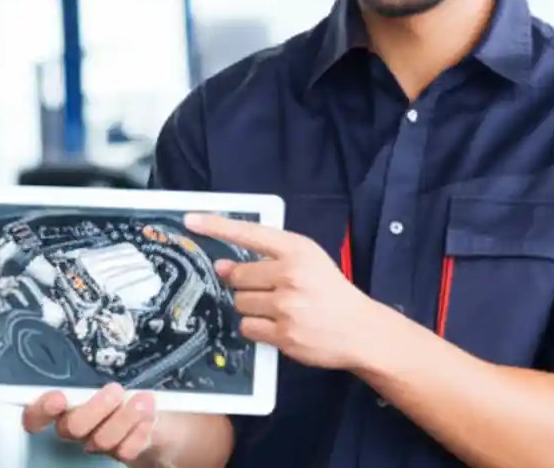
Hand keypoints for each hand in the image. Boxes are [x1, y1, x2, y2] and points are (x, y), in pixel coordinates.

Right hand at [22, 384, 157, 463]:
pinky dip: (139, 430)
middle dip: (95, 409)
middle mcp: (74, 428)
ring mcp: (96, 442)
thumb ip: (88, 379)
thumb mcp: (101, 379)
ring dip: (125, 417)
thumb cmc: (118, 392)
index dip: (40, 411)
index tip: (58, 399)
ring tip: (143, 400)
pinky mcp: (120, 453)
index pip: (35, 415)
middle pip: (72, 428)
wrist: (149, 415)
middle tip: (115, 390)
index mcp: (62, 406)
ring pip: (102, 440)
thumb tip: (85, 362)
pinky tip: (149, 416)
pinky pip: (126, 450)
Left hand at [184, 213, 383, 370]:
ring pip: (239, 302)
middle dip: (243, 283)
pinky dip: (256, 327)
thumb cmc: (330, 291)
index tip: (191, 220)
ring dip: (250, 307)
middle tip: (267, 290)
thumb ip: (268, 257)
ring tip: (278, 309)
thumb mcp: (307, 260)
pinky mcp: (284, 334)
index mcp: (297, 249)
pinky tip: (278, 325)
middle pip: (237, 275)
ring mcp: (287, 305)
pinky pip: (247, 327)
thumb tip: (222, 266)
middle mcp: (291, 274)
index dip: (216, 226)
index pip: (249, 233)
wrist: (362, 330)